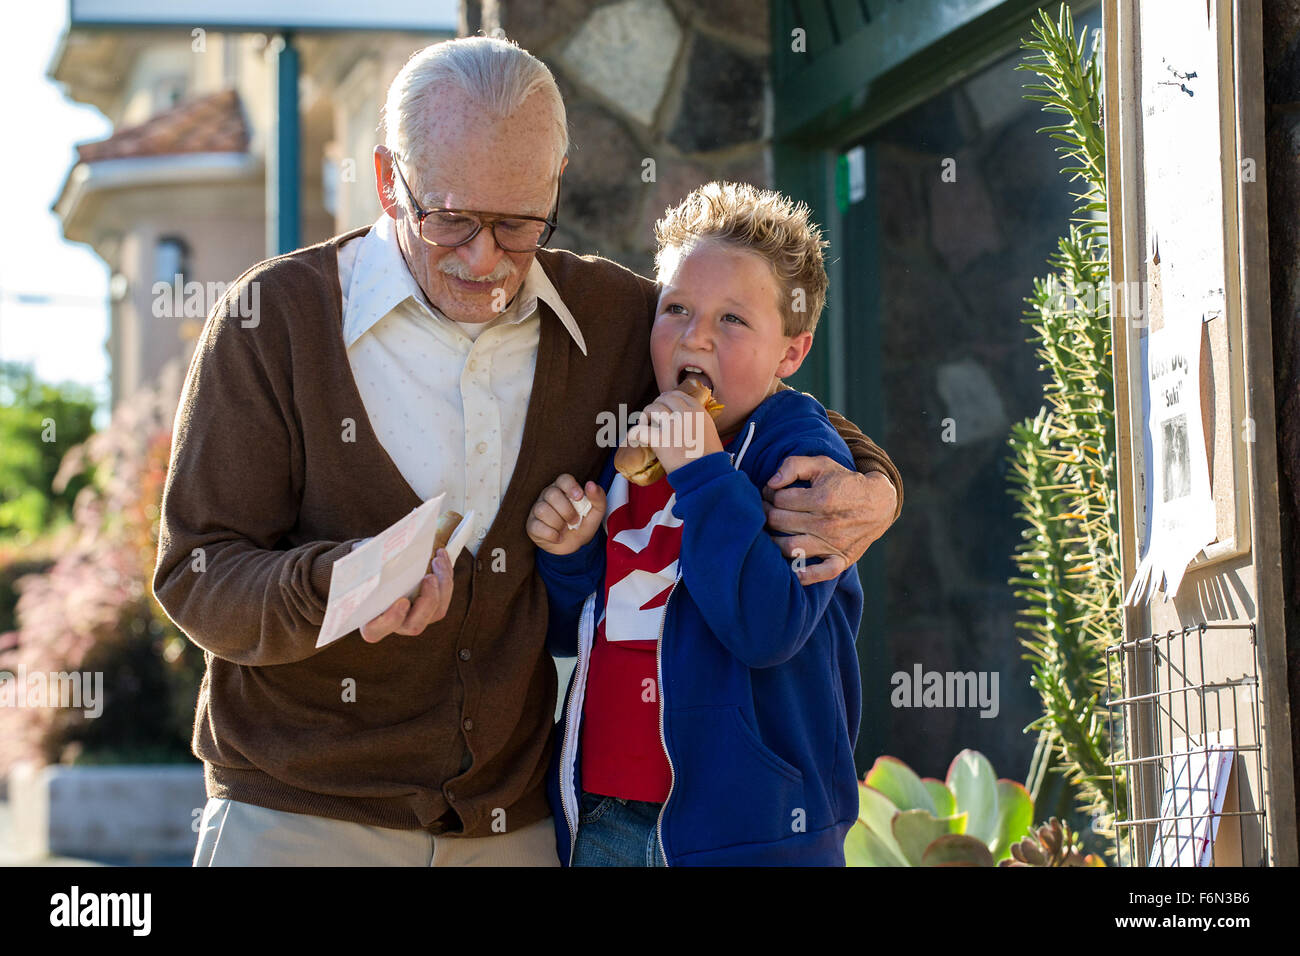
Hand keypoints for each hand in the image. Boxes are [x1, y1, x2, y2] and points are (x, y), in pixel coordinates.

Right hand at [360, 549, 453, 642]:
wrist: (377, 568)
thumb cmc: (366, 571)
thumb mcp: (364, 570)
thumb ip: (368, 570)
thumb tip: (380, 556)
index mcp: (370, 621)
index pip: (376, 630)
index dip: (391, 619)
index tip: (402, 601)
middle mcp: (394, 625)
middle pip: (415, 625)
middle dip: (428, 601)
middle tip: (429, 577)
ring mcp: (415, 618)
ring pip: (436, 612)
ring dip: (443, 585)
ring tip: (437, 560)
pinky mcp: (430, 608)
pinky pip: (444, 598)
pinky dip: (446, 576)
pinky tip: (441, 557)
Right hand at [527, 474, 606, 554]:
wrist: (574, 545)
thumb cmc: (583, 524)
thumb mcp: (596, 512)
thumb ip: (598, 498)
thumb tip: (591, 485)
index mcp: (563, 488)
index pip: (563, 479)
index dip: (571, 486)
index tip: (579, 497)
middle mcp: (548, 495)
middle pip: (552, 494)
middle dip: (567, 511)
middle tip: (575, 520)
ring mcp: (537, 509)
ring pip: (542, 510)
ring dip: (558, 523)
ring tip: (565, 529)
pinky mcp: (532, 525)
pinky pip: (537, 526)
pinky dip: (552, 535)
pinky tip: (558, 537)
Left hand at [625, 387, 722, 475]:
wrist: (707, 474)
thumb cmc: (709, 457)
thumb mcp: (708, 430)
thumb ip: (696, 420)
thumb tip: (684, 418)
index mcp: (698, 411)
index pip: (678, 395)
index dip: (667, 399)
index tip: (663, 406)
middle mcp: (685, 414)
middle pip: (664, 398)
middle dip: (656, 404)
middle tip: (652, 415)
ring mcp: (672, 426)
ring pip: (652, 408)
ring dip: (646, 415)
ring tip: (645, 424)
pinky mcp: (661, 440)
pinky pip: (640, 430)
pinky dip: (634, 433)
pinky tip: (634, 437)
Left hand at [762, 459, 896, 584]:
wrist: (879, 503)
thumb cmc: (844, 482)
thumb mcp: (822, 464)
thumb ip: (794, 465)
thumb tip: (771, 482)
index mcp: (821, 498)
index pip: (779, 500)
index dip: (769, 494)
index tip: (769, 494)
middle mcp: (826, 523)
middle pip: (780, 522)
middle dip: (766, 514)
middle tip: (765, 510)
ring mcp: (834, 543)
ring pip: (790, 548)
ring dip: (773, 542)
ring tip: (771, 533)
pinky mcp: (842, 559)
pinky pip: (823, 573)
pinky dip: (806, 575)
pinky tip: (793, 571)